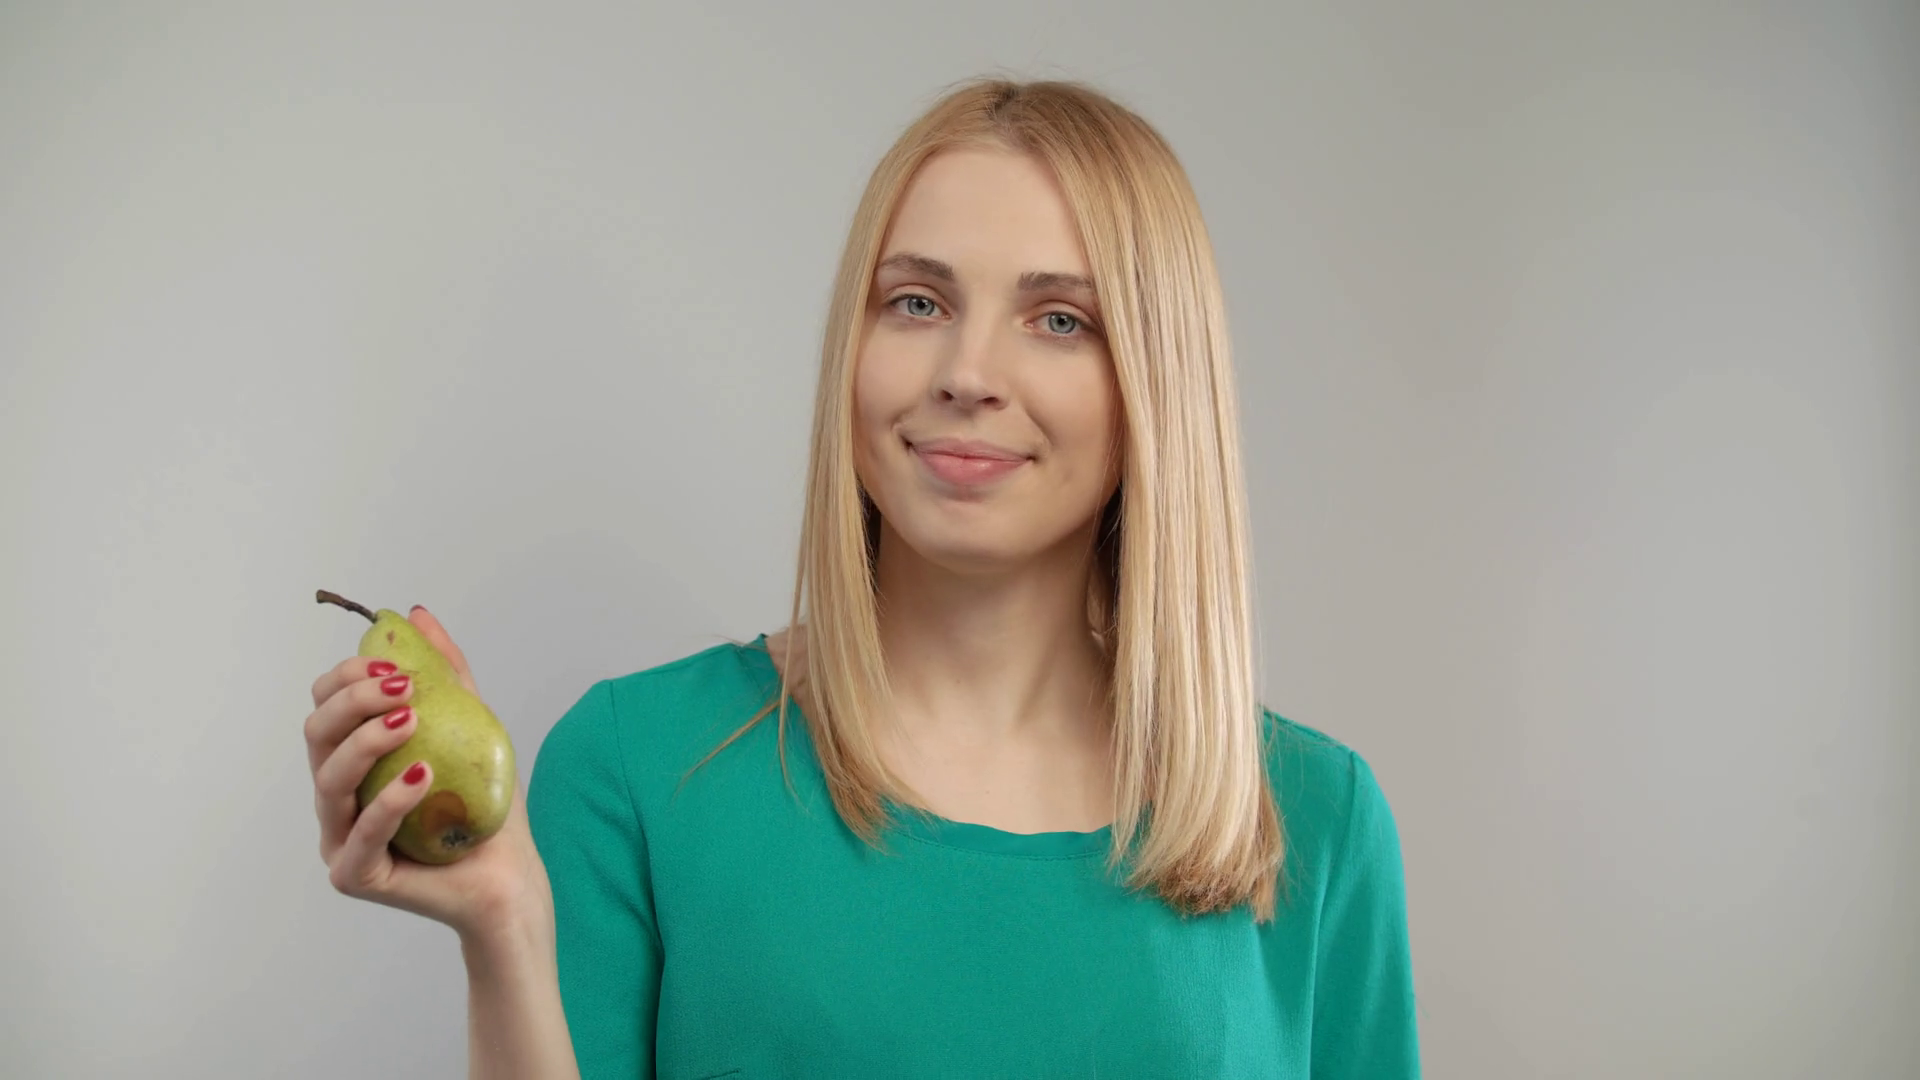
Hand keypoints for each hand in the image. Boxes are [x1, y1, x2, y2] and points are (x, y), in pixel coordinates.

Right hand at [304, 606, 551, 939]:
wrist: (509, 873)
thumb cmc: (482, 805)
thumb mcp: (469, 724)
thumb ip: (443, 672)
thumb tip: (414, 614)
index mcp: (352, 761)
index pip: (324, 707)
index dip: (346, 678)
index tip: (393, 665)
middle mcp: (335, 798)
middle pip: (316, 736)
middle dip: (351, 701)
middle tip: (403, 689)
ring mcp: (339, 839)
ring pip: (328, 781)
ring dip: (365, 742)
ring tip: (409, 721)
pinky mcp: (354, 876)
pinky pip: (360, 835)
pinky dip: (388, 801)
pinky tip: (422, 776)